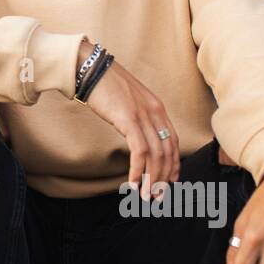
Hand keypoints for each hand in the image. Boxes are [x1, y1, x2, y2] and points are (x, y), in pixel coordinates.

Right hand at [78, 43, 180, 199]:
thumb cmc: (104, 83)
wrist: (89, 67)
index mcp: (157, 107)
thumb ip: (136, 116)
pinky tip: (134, 182)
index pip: (173, 142)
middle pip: (167, 152)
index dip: (174, 164)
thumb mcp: (128, 100)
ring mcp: (143, 115)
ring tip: (146, 195)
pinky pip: (140, 151)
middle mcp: (155, 112)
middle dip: (164, 177)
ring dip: (152, 179)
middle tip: (157, 196)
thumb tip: (135, 134)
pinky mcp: (129, 119)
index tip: (170, 181)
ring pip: (156, 155)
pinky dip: (139, 170)